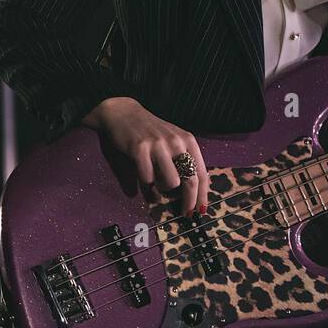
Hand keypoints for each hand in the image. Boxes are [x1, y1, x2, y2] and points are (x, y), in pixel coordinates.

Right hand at [82, 97, 210, 215]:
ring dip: (164, 193)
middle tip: (186, 214)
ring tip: (157, 192)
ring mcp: (158, 145)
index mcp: (188, 141)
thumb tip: (191, 192)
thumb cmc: (151, 132)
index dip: (203, 194)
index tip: (201, 209)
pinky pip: (148, 179)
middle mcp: (176, 142)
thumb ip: (183, 162)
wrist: (124, 113)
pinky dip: (148, 190)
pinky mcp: (139, 149)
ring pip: (171, 182)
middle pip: (190, 180)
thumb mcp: (172, 142)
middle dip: (189, 202)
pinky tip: (146, 189)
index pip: (201, 172)